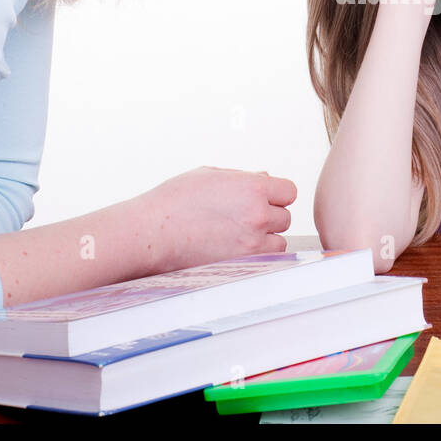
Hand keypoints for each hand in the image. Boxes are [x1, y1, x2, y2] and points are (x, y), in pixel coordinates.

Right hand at [139, 166, 297, 270]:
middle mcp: (257, 214)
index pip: (289, 191)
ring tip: (238, 235)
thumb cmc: (175, 200)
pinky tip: (237, 249)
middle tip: (243, 217)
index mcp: (252, 187)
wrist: (151, 232)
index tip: (262, 198)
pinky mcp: (242, 265)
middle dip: (269, 216)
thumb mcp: (211, 175)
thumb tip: (267, 178)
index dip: (276, 194)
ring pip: (279, 241)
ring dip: (266, 239)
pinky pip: (267, 261)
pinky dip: (257, 256)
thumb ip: (243, 177)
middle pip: (285, 217)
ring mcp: (252, 242)